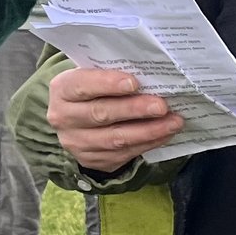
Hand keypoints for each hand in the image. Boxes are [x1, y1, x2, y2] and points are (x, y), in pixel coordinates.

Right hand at [50, 67, 178, 172]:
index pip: (82, 85)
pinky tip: (165, 134)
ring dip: (148, 131)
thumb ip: (113, 73)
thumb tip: (151, 74)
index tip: (134, 82)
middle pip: (101, 114)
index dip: (107, 84)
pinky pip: (123, 154)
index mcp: (62, 89)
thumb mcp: (94, 76)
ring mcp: (76, 142)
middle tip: (162, 106)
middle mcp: (63, 118)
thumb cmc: (94, 90)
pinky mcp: (92, 160)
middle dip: (135, 110)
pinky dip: (147, 143)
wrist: (78, 120)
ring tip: (173, 122)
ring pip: (115, 139)